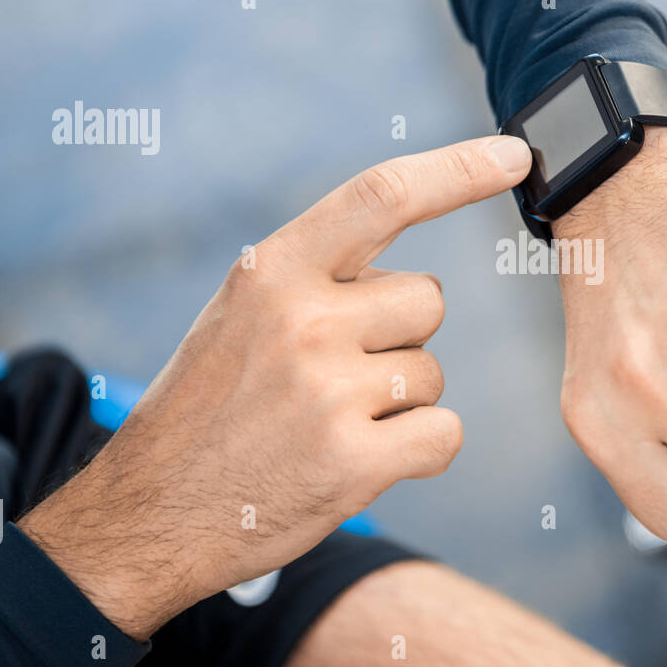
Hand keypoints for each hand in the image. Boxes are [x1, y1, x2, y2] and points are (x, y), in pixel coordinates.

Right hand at [19, 134, 532, 639]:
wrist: (151, 512)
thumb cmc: (211, 405)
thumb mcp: (242, 312)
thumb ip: (320, 275)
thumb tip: (420, 258)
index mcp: (271, 270)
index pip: (383, 195)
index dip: (458, 169)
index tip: (515, 155)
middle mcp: (302, 319)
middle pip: (428, 299)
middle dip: (401, 336)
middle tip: (332, 376)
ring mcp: (328, 392)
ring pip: (433, 372)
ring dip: (399, 400)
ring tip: (327, 424)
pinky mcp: (353, 463)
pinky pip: (443, 434)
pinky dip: (418, 451)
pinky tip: (359, 462)